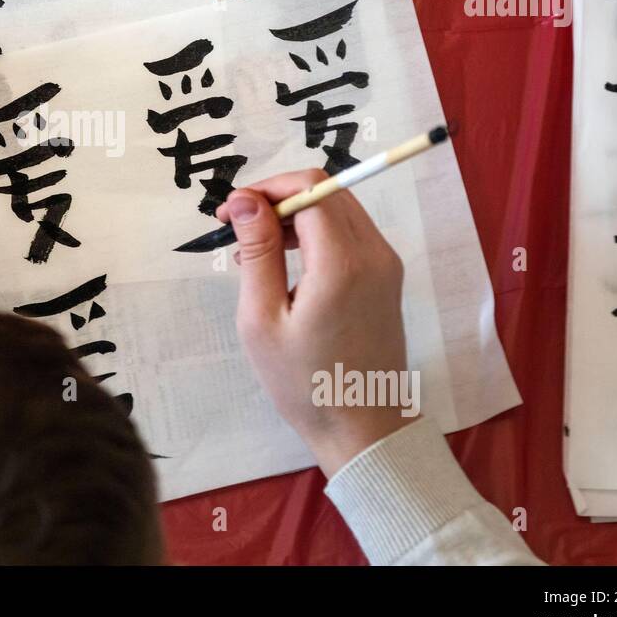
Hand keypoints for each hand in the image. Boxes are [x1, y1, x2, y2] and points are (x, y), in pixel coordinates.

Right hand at [217, 170, 410, 476]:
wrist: (363, 426)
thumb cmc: (304, 383)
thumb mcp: (262, 319)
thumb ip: (258, 252)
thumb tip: (247, 200)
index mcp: (342, 263)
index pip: (307, 189)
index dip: (264, 190)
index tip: (230, 215)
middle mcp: (373, 252)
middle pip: (325, 189)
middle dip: (277, 198)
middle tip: (237, 229)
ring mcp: (386, 263)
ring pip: (337, 207)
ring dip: (294, 214)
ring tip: (255, 250)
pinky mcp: (387, 275)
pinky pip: (349, 232)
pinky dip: (315, 233)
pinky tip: (286, 264)